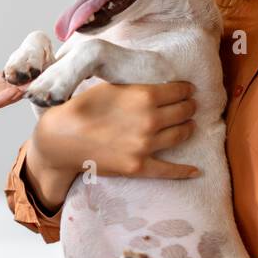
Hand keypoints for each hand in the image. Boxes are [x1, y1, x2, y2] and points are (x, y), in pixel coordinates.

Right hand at [22, 81, 199, 213]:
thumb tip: (154, 87)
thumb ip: (135, 87)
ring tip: (189, 125)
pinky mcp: (138, 167)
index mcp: (143, 96)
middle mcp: (150, 120)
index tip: (187, 90)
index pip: (178, 91)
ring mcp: (146, 146)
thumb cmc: (81, 108)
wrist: (61, 139)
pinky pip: (168, 170)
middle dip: (188, 107)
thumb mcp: (109, 86)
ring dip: (188, 128)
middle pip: (183, 112)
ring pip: (180, 135)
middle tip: (189, 106)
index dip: (185, 89)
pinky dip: (184, 171)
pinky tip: (195, 170)